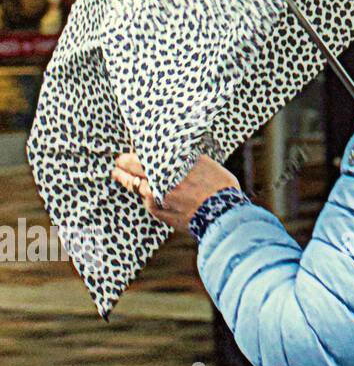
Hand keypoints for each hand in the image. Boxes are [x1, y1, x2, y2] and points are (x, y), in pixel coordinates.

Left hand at [112, 152, 239, 231]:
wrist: (224, 212)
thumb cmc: (222, 188)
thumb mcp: (209, 165)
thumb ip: (191, 161)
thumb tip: (180, 158)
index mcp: (177, 163)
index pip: (150, 155)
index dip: (138, 154)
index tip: (131, 152)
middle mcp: (165, 177)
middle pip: (139, 168)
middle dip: (126, 163)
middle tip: (118, 161)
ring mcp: (162, 195)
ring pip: (139, 187)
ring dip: (127, 180)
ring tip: (118, 175)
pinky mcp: (163, 213)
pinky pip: (150, 206)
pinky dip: (147, 201)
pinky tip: (143, 197)